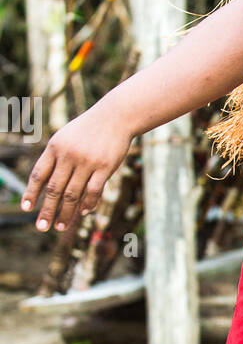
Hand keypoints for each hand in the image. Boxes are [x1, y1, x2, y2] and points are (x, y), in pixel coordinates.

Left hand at [21, 103, 133, 232]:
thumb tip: (49, 187)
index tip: (27, 208)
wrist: (116, 116)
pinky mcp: (104, 167)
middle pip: (54, 189)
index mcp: (55, 147)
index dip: (31, 192)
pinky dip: (87, 203)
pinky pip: (93, 191)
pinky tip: (83, 212)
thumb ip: (56, 159)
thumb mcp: (66, 138)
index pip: (39, 174)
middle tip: (42, 227)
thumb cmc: (89, 129)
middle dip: (47, 211)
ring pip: (72, 194)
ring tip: (60, 227)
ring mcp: (87, 162)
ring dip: (66, 213)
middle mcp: (68, 155)